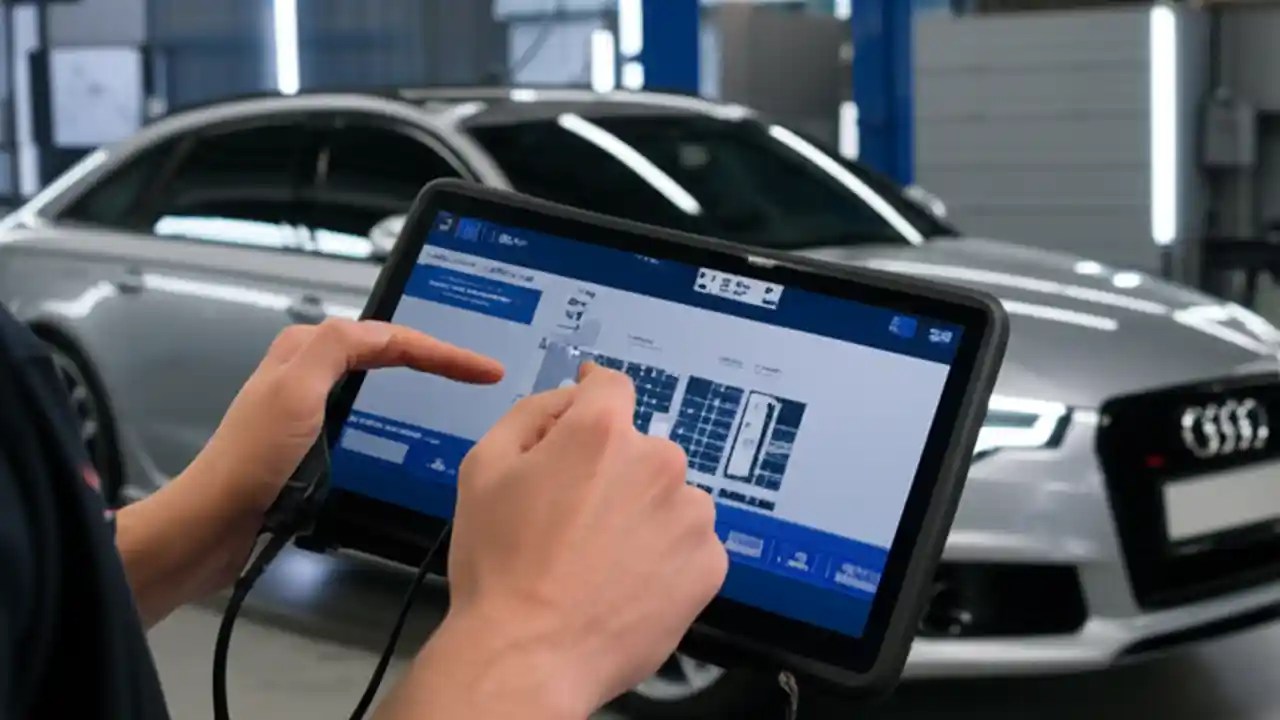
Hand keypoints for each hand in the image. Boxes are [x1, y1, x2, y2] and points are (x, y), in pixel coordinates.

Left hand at [191, 318, 503, 517]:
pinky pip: (364, 408)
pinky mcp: (309, 438)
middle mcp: (306, 369)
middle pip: (384, 351)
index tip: (485, 371)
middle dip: (434, 356)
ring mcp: (307, 404)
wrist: (214, 522)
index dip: (442, 351)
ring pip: (375, 377)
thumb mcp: (297, 392)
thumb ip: (335, 349)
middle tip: (479, 375)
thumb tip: (380, 329)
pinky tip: (407, 429)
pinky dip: (394, 408)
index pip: (389, 337)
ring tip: (456, 392)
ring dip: (416, 378)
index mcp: (306, 350)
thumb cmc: (256, 460)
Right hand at [404, 364, 727, 717]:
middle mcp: (659, 462)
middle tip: (574, 520)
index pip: (612, 387)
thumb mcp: (484, 467)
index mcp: (602, 432)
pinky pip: (689, 545)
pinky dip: (665, 558)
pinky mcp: (709, 564)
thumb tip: (569, 397)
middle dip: (613, 472)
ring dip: (644, 515)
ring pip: (669, 499)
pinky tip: (627, 584)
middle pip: (640, 450)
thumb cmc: (498, 563)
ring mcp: (691, 515)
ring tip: (602, 560)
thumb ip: (531, 414)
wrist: (530, 655)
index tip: (585, 409)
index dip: (592, 395)